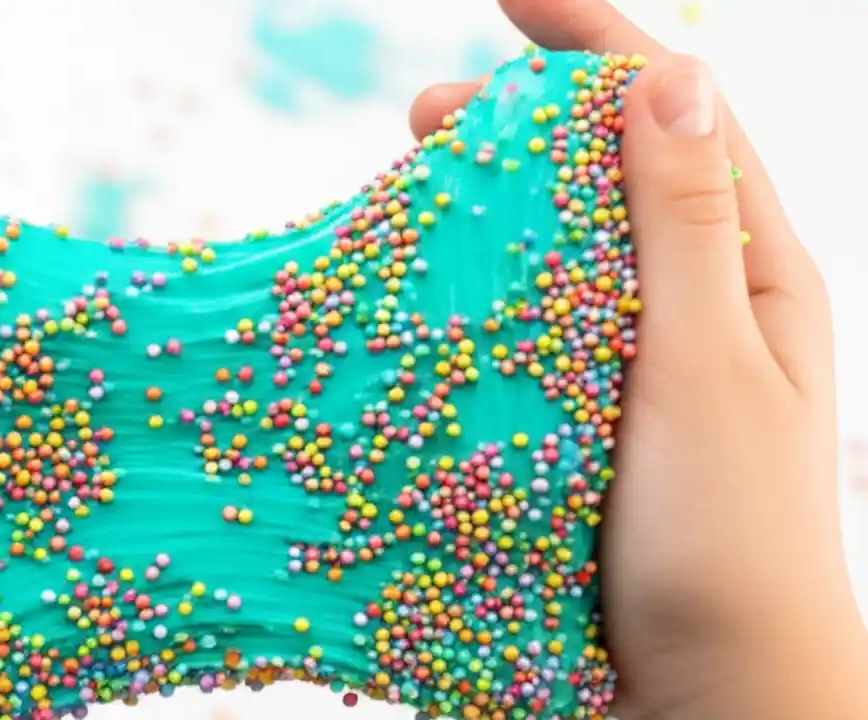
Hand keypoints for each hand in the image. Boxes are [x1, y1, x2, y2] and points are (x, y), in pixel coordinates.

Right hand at [410, 2, 865, 716]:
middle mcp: (695, 304)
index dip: (595, 41)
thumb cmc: (730, 539)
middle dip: (520, 121)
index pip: (676, 118)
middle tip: (420, 113)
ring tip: (409, 181)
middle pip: (606, 170)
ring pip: (560, 245)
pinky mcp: (581, 416)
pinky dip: (478, 286)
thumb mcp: (708, 369)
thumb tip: (675, 75)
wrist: (712, 694)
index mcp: (751, 274)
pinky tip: (428, 285)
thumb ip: (685, 228)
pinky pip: (528, 322)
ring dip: (489, 201)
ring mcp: (634, 361)